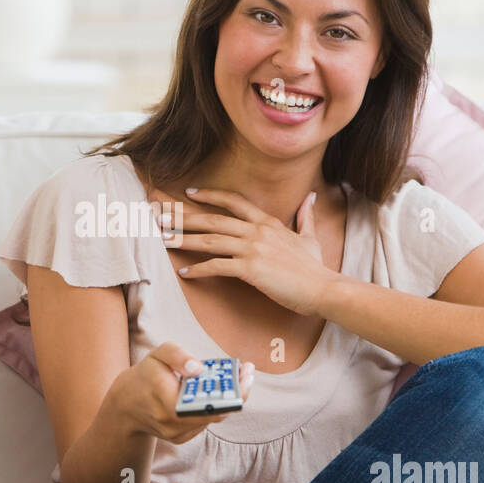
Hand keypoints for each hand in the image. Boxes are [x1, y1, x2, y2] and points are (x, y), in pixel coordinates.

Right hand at [106, 341, 254, 445]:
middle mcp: (174, 424)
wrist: (126, 405)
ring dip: (227, 399)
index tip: (245, 372)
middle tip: (246, 373)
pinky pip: (205, 421)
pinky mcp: (181, 438)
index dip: (232, 389)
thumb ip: (178, 356)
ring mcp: (178, 434)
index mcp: (169, 404)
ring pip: (213, 417)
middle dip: (235, 392)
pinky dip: (215, 407)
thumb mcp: (157, 355)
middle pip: (217, 411)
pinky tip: (219, 391)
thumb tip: (200, 369)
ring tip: (238, 378)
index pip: (210, 401)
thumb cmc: (145, 375)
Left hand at [159, 187, 338, 315]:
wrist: (323, 288)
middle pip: (213, 219)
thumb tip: (310, 198)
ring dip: (184, 240)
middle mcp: (257, 230)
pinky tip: (185, 272)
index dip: (210, 196)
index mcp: (268, 222)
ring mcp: (253, 248)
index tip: (189, 194)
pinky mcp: (250, 268)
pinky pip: (217, 266)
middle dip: (184, 217)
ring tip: (164, 240)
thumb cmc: (315, 268)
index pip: (234, 201)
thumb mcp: (309, 237)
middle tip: (161, 216)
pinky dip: (199, 269)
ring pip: (210, 240)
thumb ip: (305, 216)